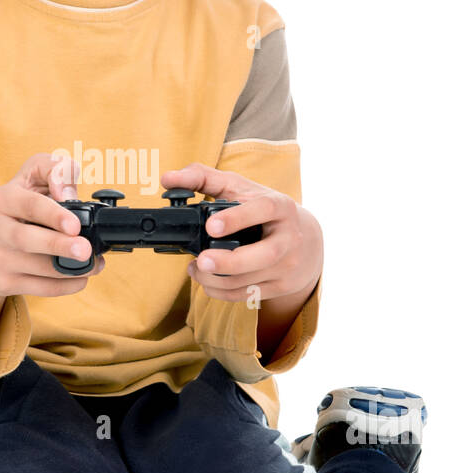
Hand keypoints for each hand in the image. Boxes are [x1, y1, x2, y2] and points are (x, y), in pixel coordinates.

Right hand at [0, 152, 104, 298]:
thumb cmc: (17, 206)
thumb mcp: (32, 176)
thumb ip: (55, 169)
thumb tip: (67, 193)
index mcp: (4, 199)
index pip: (29, 205)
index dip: (53, 215)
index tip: (75, 225)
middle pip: (27, 240)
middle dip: (59, 246)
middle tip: (86, 250)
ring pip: (37, 268)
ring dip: (71, 269)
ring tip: (95, 263)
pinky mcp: (3, 282)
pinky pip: (40, 288)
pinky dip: (65, 286)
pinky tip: (81, 277)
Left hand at [161, 161, 322, 303]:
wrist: (305, 239)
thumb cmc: (264, 209)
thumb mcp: (239, 188)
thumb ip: (203, 178)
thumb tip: (167, 179)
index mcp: (280, 206)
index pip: (264, 209)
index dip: (238, 218)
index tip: (211, 225)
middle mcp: (290, 237)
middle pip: (264, 255)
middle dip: (230, 261)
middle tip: (201, 261)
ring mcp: (288, 265)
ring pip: (251, 280)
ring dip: (216, 279)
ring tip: (195, 268)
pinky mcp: (281, 286)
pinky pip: (247, 295)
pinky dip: (222, 292)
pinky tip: (206, 281)